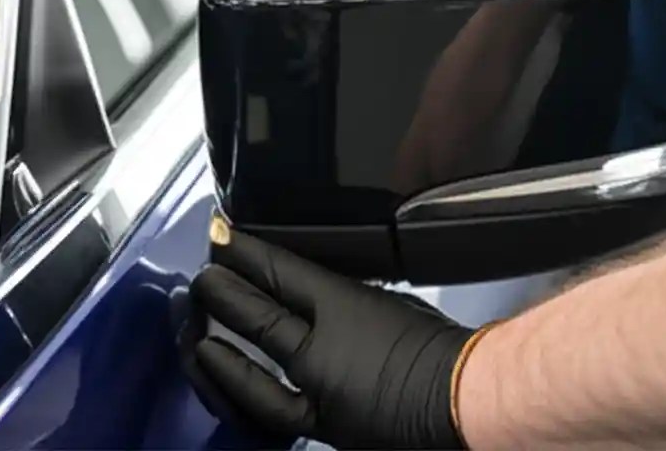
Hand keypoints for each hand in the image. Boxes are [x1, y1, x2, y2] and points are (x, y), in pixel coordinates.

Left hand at [186, 218, 476, 448]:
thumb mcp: (389, 300)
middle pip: (257, 318)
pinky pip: (270, 416)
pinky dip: (243, 399)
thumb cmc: (443, 346)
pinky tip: (229, 390)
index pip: (280, 274)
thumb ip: (344, 294)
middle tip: (203, 277)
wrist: (467, 402)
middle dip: (222, 293)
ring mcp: (319, 398)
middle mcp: (322, 355)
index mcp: (344, 310)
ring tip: (198, 340)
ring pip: (249, 377)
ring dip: (217, 355)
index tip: (222, 236)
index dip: (244, 253)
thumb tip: (307, 287)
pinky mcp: (323, 430)